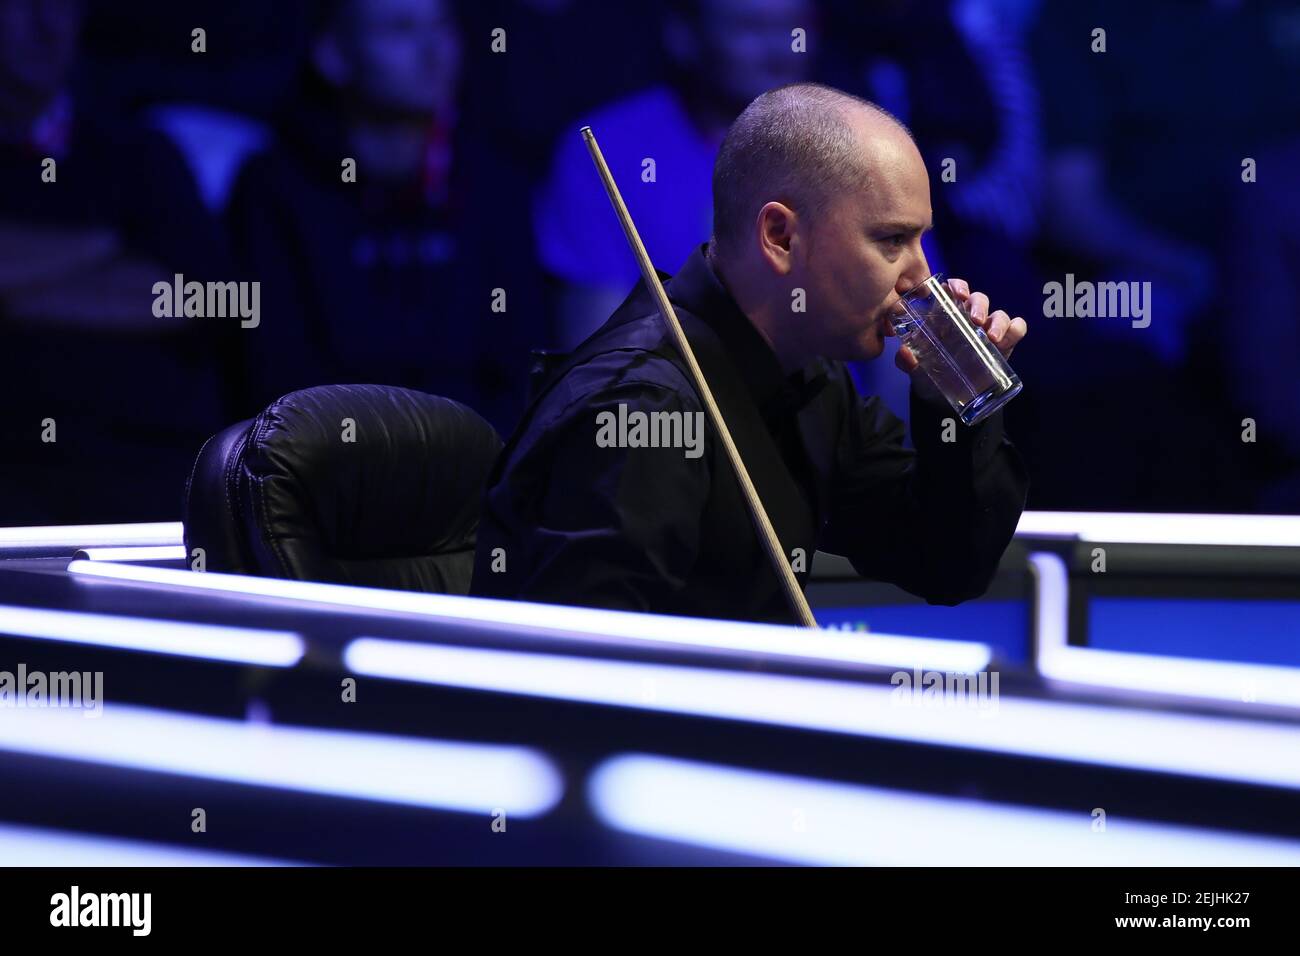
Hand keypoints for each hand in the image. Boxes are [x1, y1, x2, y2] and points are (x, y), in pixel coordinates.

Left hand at [893, 277, 1026, 374]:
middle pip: (978, 299)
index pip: (954, 291)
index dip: (957, 286)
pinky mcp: (1006, 343)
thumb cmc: (930, 374)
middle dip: (979, 305)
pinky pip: (1017, 328)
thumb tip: (905, 353)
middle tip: (975, 319)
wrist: (945, 399)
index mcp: (947, 315)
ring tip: (992, 337)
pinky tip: (1008, 339)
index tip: (957, 293)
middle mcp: (969, 318)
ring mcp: (989, 330)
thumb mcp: (916, 368)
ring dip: (998, 321)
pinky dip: (1015, 329)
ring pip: (999, 314)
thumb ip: (906, 360)